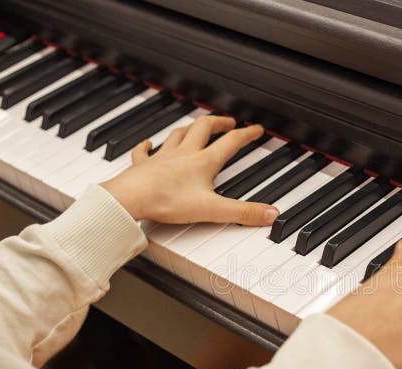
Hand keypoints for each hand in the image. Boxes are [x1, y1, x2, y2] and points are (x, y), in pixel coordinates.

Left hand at [102, 115, 278, 224]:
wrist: (131, 199)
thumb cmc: (167, 201)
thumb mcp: (213, 210)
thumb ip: (243, 213)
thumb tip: (270, 214)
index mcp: (203, 162)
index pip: (230, 142)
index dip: (246, 134)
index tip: (256, 129)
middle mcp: (184, 154)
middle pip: (204, 128)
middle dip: (219, 122)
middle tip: (228, 121)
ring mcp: (162, 157)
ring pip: (178, 134)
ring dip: (189, 128)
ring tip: (195, 126)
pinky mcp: (143, 166)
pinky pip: (144, 150)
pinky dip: (147, 144)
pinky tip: (148, 143)